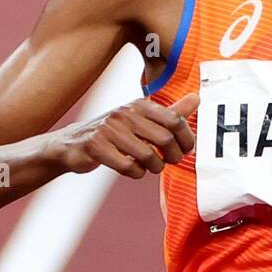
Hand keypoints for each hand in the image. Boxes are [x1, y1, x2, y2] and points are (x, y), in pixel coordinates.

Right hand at [58, 91, 199, 178]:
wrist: (74, 144)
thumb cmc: (115, 133)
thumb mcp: (143, 119)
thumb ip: (171, 112)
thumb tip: (197, 98)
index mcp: (140, 105)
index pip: (176, 120)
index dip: (187, 139)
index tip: (186, 150)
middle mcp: (125, 113)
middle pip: (165, 139)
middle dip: (172, 157)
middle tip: (169, 162)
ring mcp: (109, 129)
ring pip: (148, 156)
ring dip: (154, 168)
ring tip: (150, 167)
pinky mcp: (97, 146)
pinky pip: (128, 167)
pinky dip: (135, 173)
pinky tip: (132, 169)